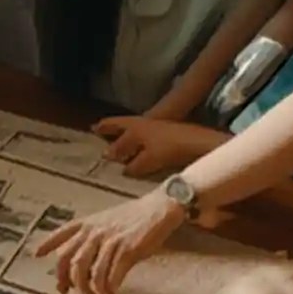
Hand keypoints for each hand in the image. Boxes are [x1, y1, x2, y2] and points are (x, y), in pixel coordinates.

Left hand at [35, 191, 185, 293]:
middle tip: (68, 292)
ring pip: (91, 272)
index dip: (48, 244)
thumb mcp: (105, 219)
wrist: (159, 208)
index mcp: (88, 223)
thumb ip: (90, 234)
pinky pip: (113, 276)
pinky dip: (110, 289)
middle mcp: (95, 232)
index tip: (37, 255)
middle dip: (68, 280)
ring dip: (92, 290)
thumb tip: (79, 258)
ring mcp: (110, 241)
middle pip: (71, 262)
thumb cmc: (133, 217)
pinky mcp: (127, 250)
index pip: (62, 233)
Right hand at [92, 117, 227, 177]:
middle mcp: (144, 123)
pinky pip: (145, 136)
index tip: (93, 130)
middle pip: (123, 124)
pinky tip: (139, 148)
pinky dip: (137, 140)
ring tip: (116, 140)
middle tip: (97, 127)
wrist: (200, 144)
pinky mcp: (168, 134)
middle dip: (111, 127)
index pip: (116, 129)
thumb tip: (124, 170)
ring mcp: (157, 126)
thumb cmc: (171, 148)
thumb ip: (135, 165)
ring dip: (124, 133)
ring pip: (134, 129)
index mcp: (136, 127)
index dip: (105, 131)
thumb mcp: (149, 159)